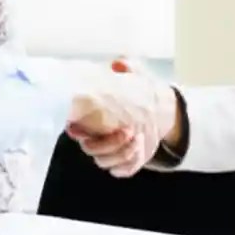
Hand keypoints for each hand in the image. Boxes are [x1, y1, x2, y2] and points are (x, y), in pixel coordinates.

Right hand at [66, 59, 178, 176]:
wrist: (159, 110)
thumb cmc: (139, 93)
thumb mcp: (136, 76)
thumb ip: (128, 68)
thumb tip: (119, 63)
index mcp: (92, 116)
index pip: (75, 128)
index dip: (79, 131)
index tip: (90, 127)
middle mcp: (95, 137)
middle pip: (90, 149)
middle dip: (109, 143)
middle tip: (129, 131)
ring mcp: (108, 151)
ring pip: (104, 162)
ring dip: (122, 153)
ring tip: (138, 139)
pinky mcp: (122, 162)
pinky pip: (120, 171)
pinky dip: (129, 163)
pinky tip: (140, 151)